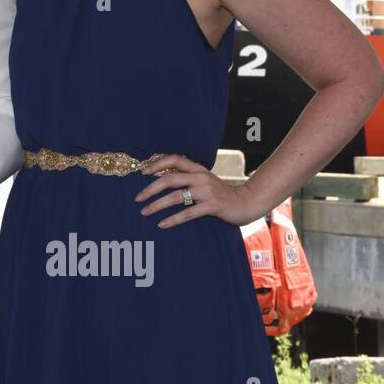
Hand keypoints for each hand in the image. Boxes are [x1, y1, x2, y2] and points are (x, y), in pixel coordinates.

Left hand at [135, 154, 263, 227]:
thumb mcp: (205, 181)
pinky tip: (162, 224)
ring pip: (175, 196)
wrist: (246, 203)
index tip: (143, 172)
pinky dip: (172, 219)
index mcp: (198, 169)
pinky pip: (188, 213)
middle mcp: (201, 177)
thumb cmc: (221, 194)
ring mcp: (206, 191)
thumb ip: (188, 178)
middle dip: (150, 189)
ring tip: (144, 212)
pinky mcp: (212, 206)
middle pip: (169, 179)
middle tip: (137, 198)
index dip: (157, 164)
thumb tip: (163, 181)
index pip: (175, 159)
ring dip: (157, 205)